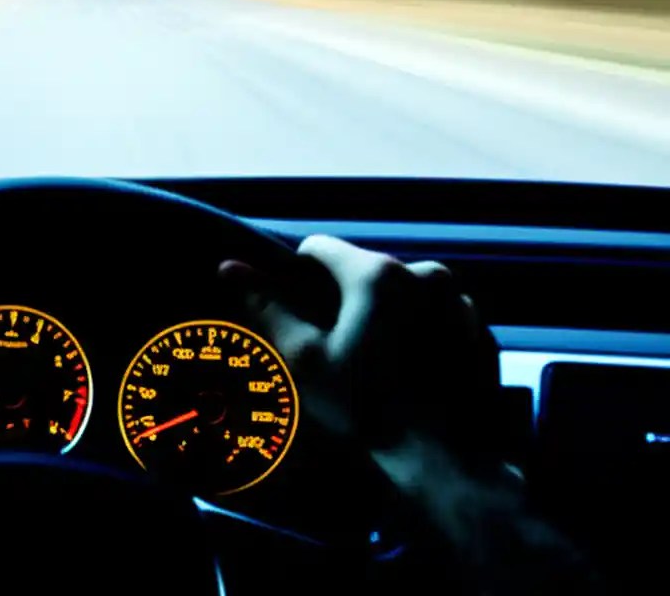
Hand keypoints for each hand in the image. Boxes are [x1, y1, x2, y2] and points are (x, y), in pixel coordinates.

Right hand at [222, 234, 500, 466]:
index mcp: (376, 273)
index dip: (300, 278)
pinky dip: (421, 333)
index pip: (320, 248)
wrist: (445, 459)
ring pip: (403, 293)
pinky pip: (437, 317)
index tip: (302, 316)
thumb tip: (227, 266)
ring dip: (387, 315)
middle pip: (365, 271)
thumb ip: (268, 306)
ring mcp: (460, 301)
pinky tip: (414, 374)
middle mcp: (425, 273)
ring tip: (380, 366)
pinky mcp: (480, 330)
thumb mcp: (305, 358)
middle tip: (341, 349)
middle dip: (347, 300)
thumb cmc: (366, 407)